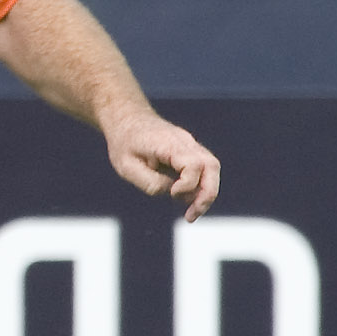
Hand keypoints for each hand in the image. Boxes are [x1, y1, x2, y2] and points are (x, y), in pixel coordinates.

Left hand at [104, 109, 219, 221]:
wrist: (125, 119)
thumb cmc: (124, 143)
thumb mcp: (127, 167)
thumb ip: (150, 182)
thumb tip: (173, 193)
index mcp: (168, 143)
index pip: (193, 164)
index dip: (187, 185)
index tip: (172, 194)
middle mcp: (185, 141)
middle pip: (211, 166)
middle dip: (207, 194)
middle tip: (191, 216)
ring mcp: (190, 144)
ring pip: (212, 167)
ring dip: (206, 193)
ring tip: (191, 214)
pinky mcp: (189, 149)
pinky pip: (204, 168)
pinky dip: (199, 186)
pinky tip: (184, 200)